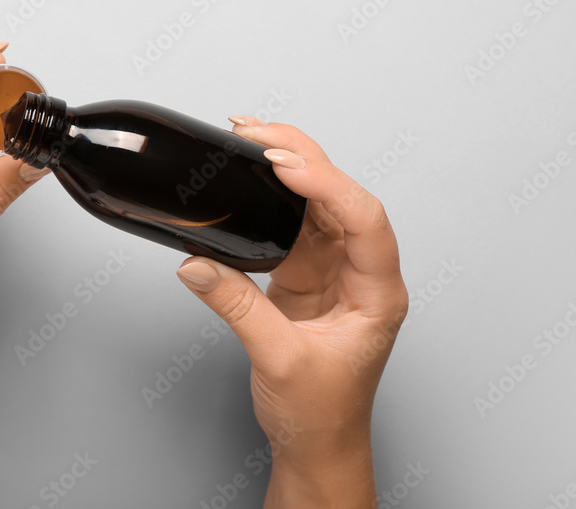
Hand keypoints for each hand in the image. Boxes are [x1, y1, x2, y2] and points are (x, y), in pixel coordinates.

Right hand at [175, 119, 406, 507]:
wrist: (317, 440)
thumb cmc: (322, 412)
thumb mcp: (278, 360)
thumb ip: (237, 308)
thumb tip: (197, 265)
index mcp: (378, 293)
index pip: (365, 220)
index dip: (327, 185)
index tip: (283, 166)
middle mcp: (362, 272)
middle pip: (342, 196)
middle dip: (302, 158)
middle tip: (256, 134)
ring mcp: (335, 268)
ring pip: (318, 201)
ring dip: (287, 166)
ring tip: (250, 138)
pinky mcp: (306, 271)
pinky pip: (294, 220)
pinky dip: (271, 193)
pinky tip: (252, 173)